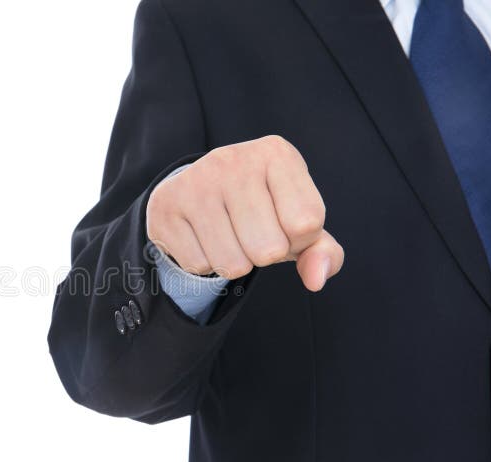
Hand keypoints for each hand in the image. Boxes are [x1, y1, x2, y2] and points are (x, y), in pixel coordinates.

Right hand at [146, 135, 343, 291]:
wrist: (194, 191)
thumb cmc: (260, 210)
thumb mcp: (298, 223)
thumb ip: (323, 252)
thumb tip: (316, 279)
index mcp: (276, 154)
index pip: (307, 223)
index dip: (298, 240)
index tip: (281, 222)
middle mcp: (234, 160)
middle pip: (270, 250)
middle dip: (264, 255)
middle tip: (250, 232)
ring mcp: (196, 183)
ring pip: (234, 264)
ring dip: (235, 263)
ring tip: (227, 235)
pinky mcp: (167, 206)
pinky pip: (200, 266)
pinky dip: (206, 263)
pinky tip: (202, 237)